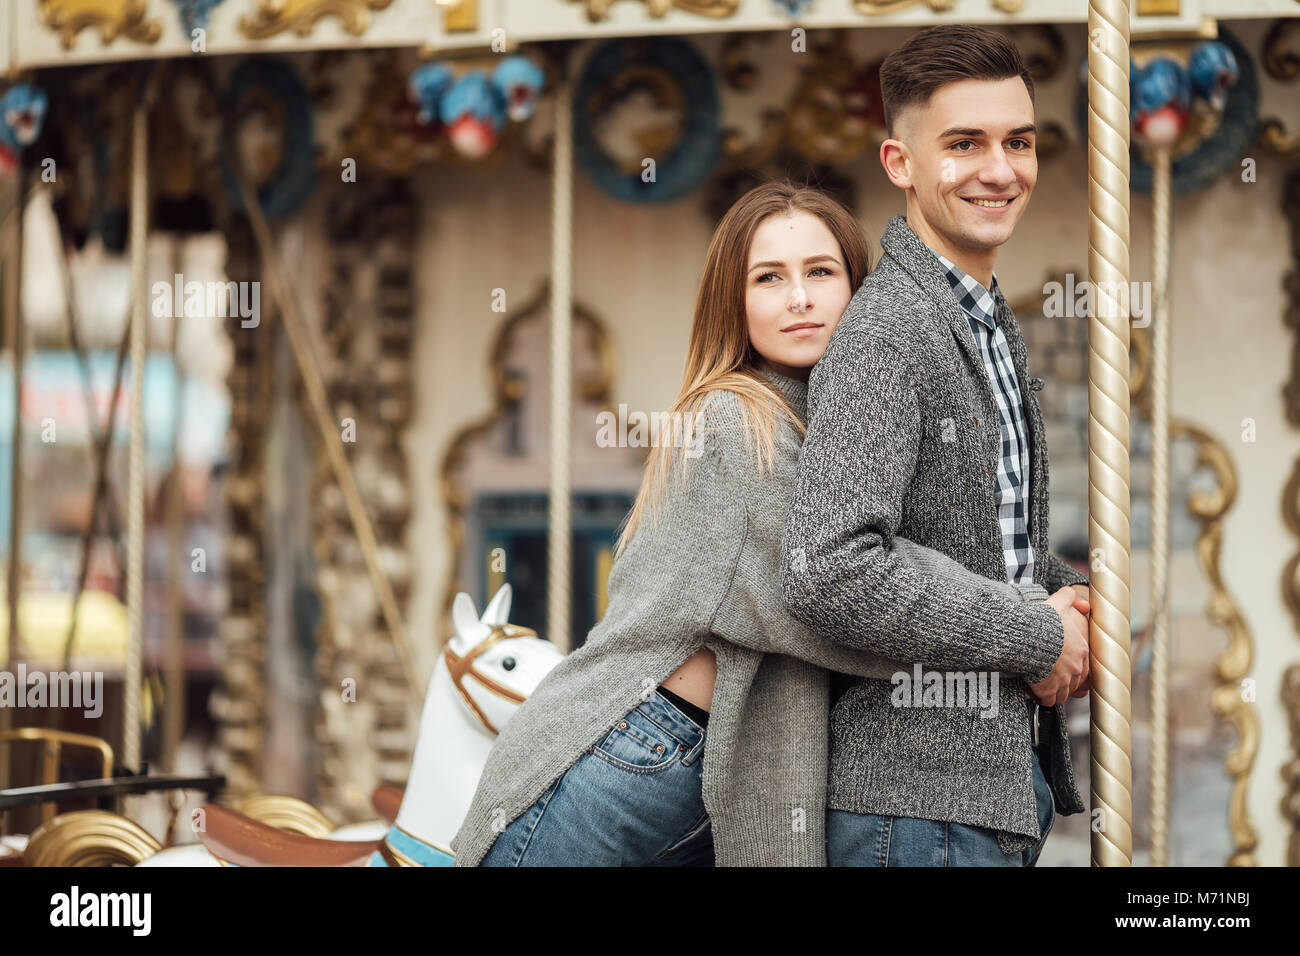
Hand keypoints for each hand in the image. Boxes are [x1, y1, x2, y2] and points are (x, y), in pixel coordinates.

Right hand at [1028, 587, 1088, 707]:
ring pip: (1064, 692)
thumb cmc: (1041, 621)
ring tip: (1044, 684)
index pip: (1083, 662)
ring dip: (1055, 689)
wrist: (1024, 636)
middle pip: (1075, 680)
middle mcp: (1076, 667)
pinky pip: (1049, 700)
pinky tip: (1036, 691)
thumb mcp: (1057, 602)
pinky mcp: (1048, 690)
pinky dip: (1043, 697)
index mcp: (1081, 649)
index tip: (1061, 662)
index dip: (1071, 663)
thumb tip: (1083, 603)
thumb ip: (1070, 598)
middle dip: (1064, 679)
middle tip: (1052, 675)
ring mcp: (1063, 680)